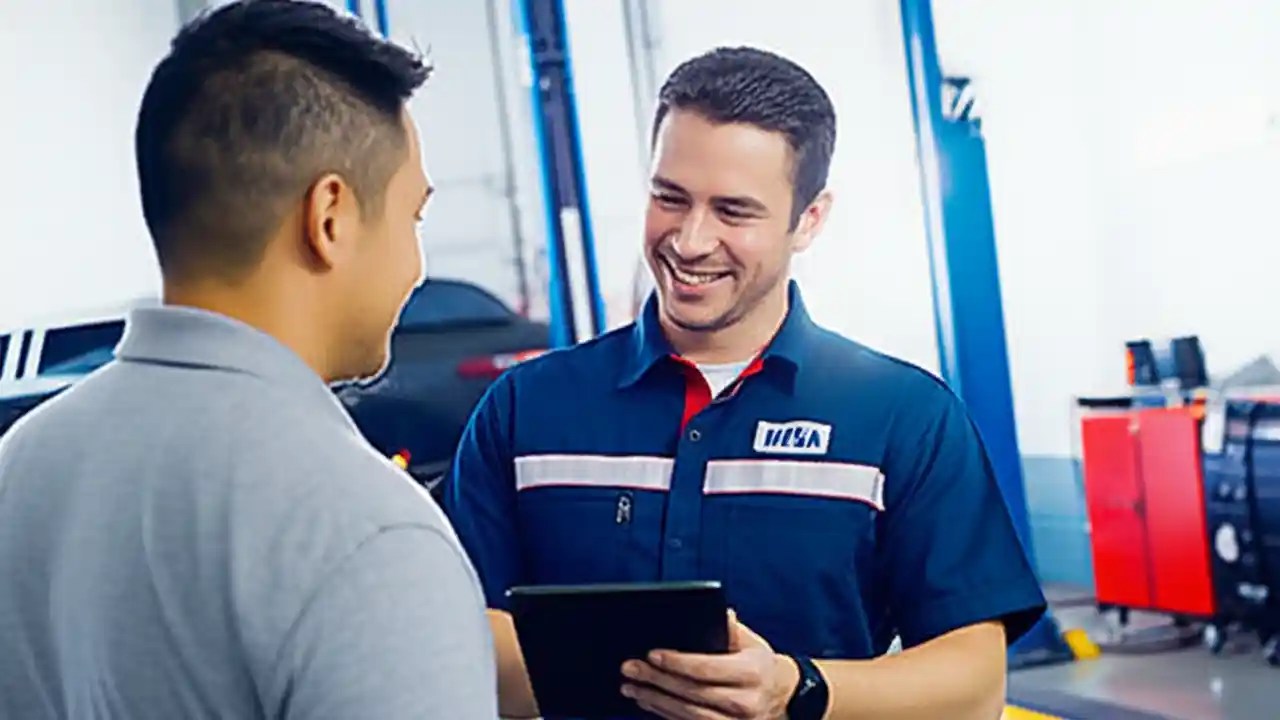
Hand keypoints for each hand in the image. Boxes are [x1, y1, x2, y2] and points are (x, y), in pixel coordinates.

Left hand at [620, 611, 798, 718]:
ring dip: (656, 701)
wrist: (784, 698)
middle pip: (693, 693)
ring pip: (689, 715)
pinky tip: (648, 702)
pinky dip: (665, 715)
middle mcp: (746, 702)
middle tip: (630, 669)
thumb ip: (732, 628)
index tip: (652, 654)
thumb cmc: (760, 665)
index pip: (708, 669)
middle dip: (657, 680)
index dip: (677, 662)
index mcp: (752, 672)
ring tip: (632, 687)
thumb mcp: (752, 642)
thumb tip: (720, 612)